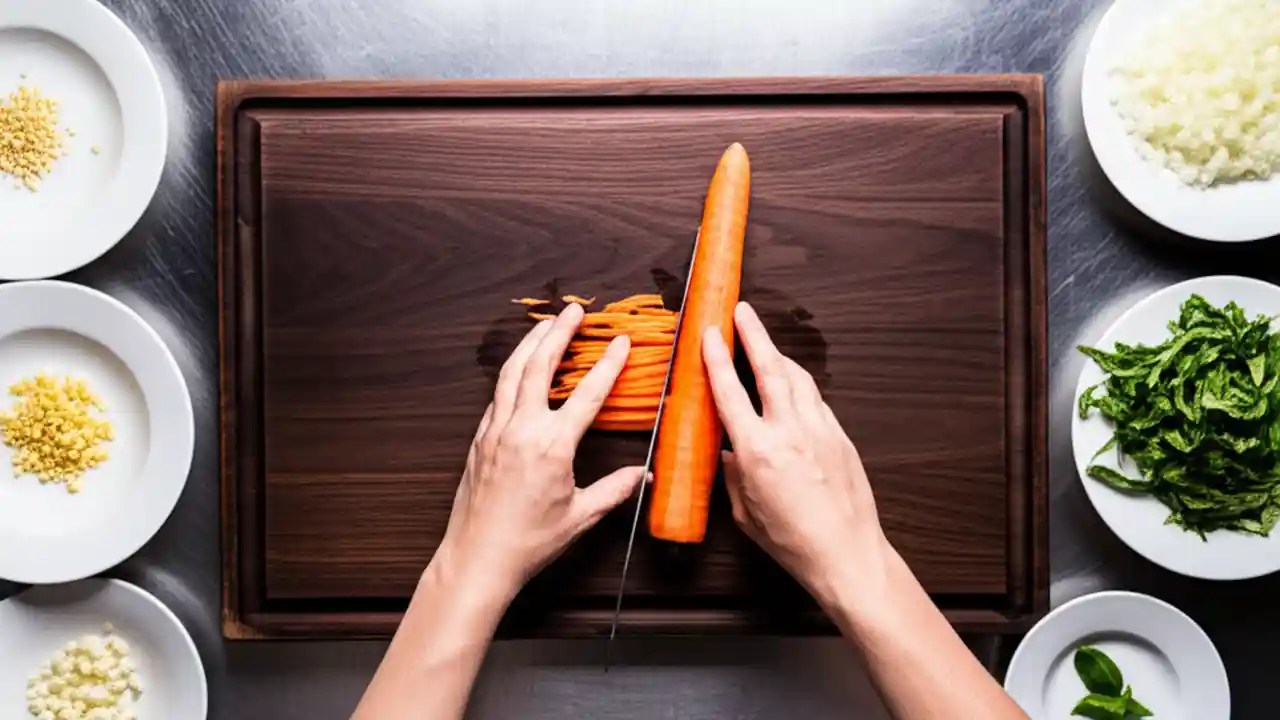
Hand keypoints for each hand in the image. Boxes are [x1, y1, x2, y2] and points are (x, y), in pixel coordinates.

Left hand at [436, 303, 644, 602]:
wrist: (477, 559)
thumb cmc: (530, 543)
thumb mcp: (581, 516)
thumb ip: (615, 489)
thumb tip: (645, 474)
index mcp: (552, 446)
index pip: (588, 393)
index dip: (608, 364)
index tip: (622, 341)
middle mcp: (522, 430)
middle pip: (540, 366)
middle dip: (559, 333)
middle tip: (574, 310)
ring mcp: (496, 431)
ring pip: (511, 373)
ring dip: (530, 344)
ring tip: (545, 325)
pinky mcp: (480, 440)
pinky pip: (497, 396)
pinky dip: (510, 375)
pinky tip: (519, 370)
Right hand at [701, 302, 891, 611]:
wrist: (847, 555)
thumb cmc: (792, 543)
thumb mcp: (744, 513)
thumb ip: (731, 475)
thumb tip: (725, 452)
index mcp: (758, 451)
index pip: (730, 392)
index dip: (717, 359)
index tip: (710, 334)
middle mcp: (790, 432)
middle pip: (770, 368)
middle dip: (754, 335)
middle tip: (743, 311)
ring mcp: (820, 431)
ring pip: (798, 378)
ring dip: (779, 355)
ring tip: (765, 342)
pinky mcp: (840, 437)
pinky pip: (816, 400)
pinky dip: (800, 385)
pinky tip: (792, 384)